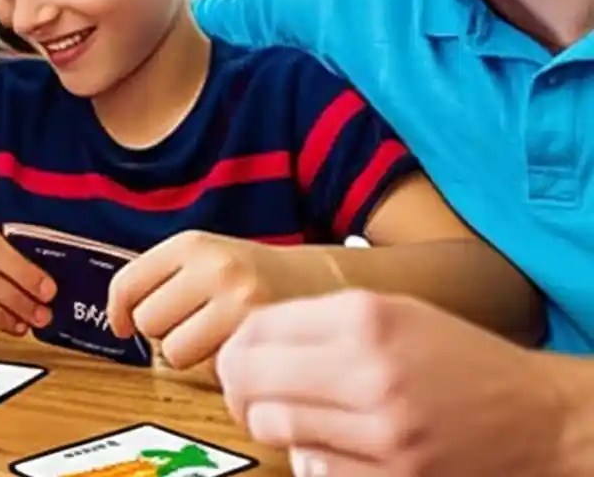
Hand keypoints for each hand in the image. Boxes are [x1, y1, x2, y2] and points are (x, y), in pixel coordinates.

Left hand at [107, 231, 339, 369]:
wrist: (319, 280)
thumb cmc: (250, 274)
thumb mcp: (203, 257)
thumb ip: (160, 279)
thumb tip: (119, 318)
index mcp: (192, 244)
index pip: (129, 283)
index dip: (118, 311)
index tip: (122, 325)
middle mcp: (215, 268)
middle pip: (148, 321)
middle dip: (162, 331)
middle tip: (190, 323)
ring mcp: (240, 301)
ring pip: (174, 352)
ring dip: (188, 353)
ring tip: (213, 336)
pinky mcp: (259, 337)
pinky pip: (210, 369)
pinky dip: (216, 368)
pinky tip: (234, 347)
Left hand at [216, 290, 566, 476]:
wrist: (538, 418)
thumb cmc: (459, 359)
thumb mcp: (393, 312)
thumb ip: (319, 319)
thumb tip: (247, 339)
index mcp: (367, 319)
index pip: (256, 329)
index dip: (237, 344)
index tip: (241, 354)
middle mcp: (371, 373)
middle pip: (250, 380)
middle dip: (238, 385)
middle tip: (247, 390)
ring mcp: (382, 433)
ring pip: (273, 427)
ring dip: (269, 422)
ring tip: (286, 415)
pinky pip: (312, 468)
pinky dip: (310, 456)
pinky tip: (330, 442)